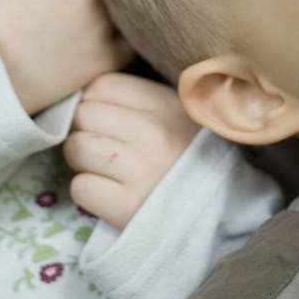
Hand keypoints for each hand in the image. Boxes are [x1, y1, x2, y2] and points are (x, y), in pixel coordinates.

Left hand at [63, 72, 198, 229]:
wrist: (222, 213)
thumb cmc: (191, 157)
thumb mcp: (178, 114)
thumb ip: (140, 99)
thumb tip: (87, 94)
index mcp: (165, 105)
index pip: (103, 85)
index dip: (95, 100)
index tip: (104, 116)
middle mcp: (152, 133)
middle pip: (84, 114)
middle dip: (85, 128)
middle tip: (102, 144)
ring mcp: (139, 170)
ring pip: (76, 147)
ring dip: (82, 159)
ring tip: (104, 167)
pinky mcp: (126, 207)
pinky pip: (80, 187)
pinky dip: (87, 190)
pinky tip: (108, 191)